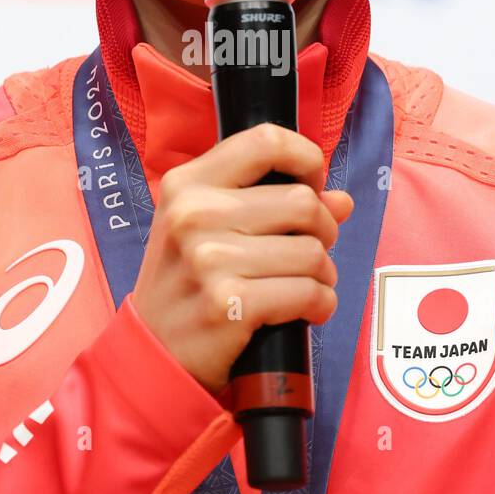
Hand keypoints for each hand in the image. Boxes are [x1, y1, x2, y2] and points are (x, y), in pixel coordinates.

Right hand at [132, 122, 353, 392]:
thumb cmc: (187, 283)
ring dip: (323, 274)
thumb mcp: (208, 230)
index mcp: (188, 184)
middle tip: (310, 251)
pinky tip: (305, 311)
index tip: (311, 187)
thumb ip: (272, 203)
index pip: (267, 141)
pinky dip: (320, 304)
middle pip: (303, 202)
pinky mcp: (229, 304)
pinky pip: (309, 293)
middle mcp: (194, 214)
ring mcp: (209, 259)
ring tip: (304, 285)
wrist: (153, 352)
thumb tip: (341, 200)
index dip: (306, 161)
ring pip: (313, 252)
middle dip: (324, 230)